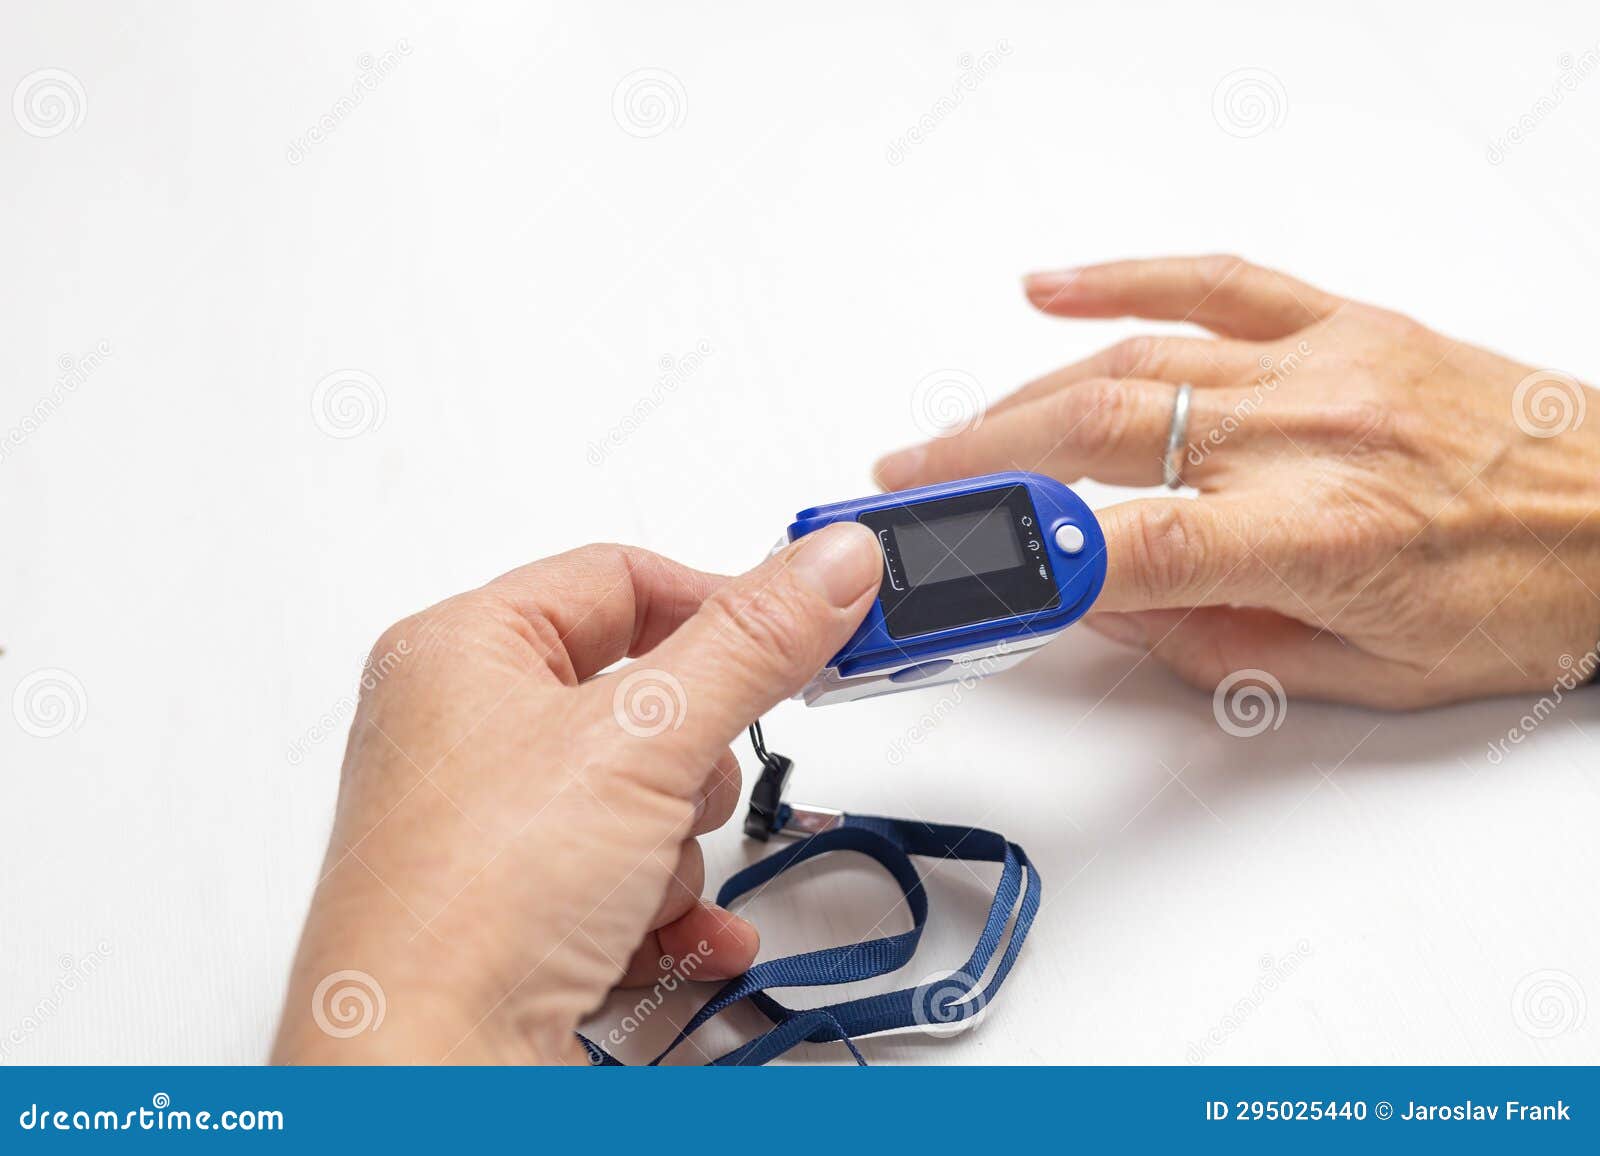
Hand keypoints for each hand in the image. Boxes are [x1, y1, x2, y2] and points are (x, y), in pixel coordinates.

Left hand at [271, 523, 881, 1063]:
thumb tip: (831, 561)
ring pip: (643, 801)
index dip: (715, 603)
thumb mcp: (643, 742)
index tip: (796, 632)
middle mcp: (464, 731)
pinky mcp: (513, 910)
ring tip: (633, 884)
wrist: (423, 1075)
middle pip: (642, 701)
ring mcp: (487, 826)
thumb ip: (752, 644)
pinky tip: (674, 940)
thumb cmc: (467, 905)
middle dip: (687, 765)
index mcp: (462, 650)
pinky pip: (625, 882)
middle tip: (678, 790)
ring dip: (671, 853)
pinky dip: (664, 914)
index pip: (619, 579)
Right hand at [874, 256, 1599, 707]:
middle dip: (979, 464)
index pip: (1134, 544)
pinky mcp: (1339, 321)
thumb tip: (1111, 610)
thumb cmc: (1532, 594)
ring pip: (1131, 361)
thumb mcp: (1372, 670)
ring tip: (951, 437)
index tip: (949, 578)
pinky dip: (1118, 280)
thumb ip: (1221, 642)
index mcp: (1322, 532)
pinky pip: (1212, 280)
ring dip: (1019, 398)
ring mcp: (1321, 363)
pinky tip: (1047, 290)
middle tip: (903, 490)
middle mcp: (1311, 432)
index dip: (1027, 561)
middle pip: (1101, 435)